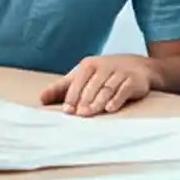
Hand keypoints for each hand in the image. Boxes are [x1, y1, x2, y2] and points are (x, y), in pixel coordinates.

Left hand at [39, 55, 156, 115]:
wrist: (139, 67)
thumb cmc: (105, 74)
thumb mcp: (84, 76)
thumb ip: (63, 87)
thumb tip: (41, 98)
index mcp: (89, 65)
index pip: (78, 81)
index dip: (72, 96)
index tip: (67, 111)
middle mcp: (104, 66)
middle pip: (92, 85)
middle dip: (84, 100)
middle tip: (78, 115)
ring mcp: (120, 72)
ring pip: (107, 88)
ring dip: (98, 101)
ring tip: (90, 113)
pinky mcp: (133, 80)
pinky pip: (124, 90)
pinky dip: (117, 99)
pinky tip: (110, 109)